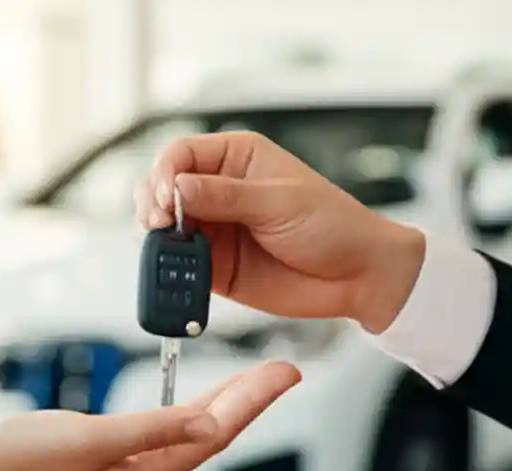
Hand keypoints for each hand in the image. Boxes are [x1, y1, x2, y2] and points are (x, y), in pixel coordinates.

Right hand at [0, 361, 299, 470]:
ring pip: (194, 427)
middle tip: (284, 370)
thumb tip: (206, 424)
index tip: (284, 375)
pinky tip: (201, 395)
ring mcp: (130, 464)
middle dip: (250, 398)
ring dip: (227, 400)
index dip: (253, 401)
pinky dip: (192, 404)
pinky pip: (169, 425)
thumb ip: (149, 430)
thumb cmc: (22, 458)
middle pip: (213, 430)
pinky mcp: (113, 450)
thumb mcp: (89, 439)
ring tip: (256, 377)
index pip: (215, 433)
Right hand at [134, 131, 425, 333]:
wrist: (358, 276)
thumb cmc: (333, 226)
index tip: (168, 196)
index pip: (181, 153)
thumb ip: (225, 196)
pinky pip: (181, 263)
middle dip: (153, 202)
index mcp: (238, 158)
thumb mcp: (279, 202)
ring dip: (158, 235)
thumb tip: (178, 188)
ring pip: (165, 226)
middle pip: (163, 187)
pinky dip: (171, 267)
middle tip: (161, 222)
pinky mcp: (217, 265)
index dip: (165, 172)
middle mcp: (221, 190)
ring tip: (168, 245)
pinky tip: (177, 269)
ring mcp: (216, 228)